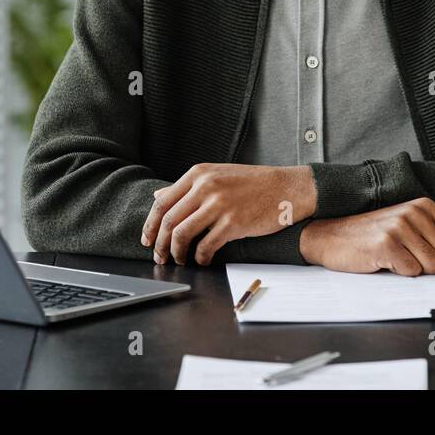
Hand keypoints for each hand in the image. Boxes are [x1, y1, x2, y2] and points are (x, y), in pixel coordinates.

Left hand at [142, 164, 316, 265]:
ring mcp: (219, 204)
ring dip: (177, 253)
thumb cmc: (254, 183)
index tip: (147, 239)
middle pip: (169, 221)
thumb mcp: (217, 175)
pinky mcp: (233, 223)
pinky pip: (206, 246)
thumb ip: (188, 186)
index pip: (163, 202)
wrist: (287, 188)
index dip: (150, 225)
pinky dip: (200, 257)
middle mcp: (206, 187)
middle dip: (160, 244)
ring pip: (182, 234)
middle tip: (159, 257)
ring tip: (180, 261)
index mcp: (199, 174)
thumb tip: (159, 196)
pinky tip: (202, 260)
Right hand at [299, 198, 434, 275]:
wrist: (330, 235)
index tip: (431, 254)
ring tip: (396, 257)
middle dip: (431, 265)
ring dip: (414, 270)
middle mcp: (415, 212)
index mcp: (425, 206)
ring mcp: (400, 227)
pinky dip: (399, 273)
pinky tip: (384, 261)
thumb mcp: (411, 231)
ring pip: (433, 267)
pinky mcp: (386, 244)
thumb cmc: (372, 235)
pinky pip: (412, 272)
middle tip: (407, 256)